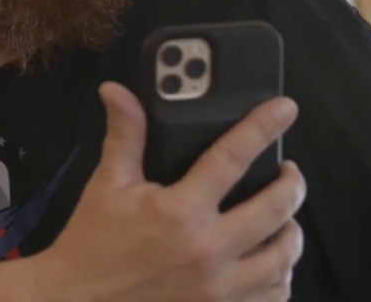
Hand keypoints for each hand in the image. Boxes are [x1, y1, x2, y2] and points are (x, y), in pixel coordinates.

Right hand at [34, 82, 304, 301]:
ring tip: (287, 217)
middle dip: (292, 184)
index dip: (262, 127)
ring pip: (282, 258)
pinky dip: (282, 277)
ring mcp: (220, 288)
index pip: (232, 158)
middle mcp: (209, 250)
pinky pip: (272, 296)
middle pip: (275, 209)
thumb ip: (124, 135)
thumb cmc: (94, 241)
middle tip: (289, 171)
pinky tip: (274, 262)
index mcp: (180, 211)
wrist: (79, 300)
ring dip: (291, 232)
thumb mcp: (108, 185)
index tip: (284, 108)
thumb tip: (116, 90)